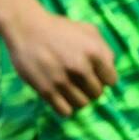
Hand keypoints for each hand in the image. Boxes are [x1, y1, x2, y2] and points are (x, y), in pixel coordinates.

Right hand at [2, 8, 116, 116]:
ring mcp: (62, 80)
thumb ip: (104, 51)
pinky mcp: (45, 90)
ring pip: (82, 104)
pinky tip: (61, 97)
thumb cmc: (60, 29)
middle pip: (97, 93)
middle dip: (91, 88)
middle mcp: (80, 67)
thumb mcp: (89, 31)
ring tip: (71, 89)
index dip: (104, 78)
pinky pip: (65, 111)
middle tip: (80, 81)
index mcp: (94, 52)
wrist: (27, 28)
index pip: (111, 80)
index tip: (95, 75)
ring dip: (78, 98)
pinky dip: (65, 107)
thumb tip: (110, 72)